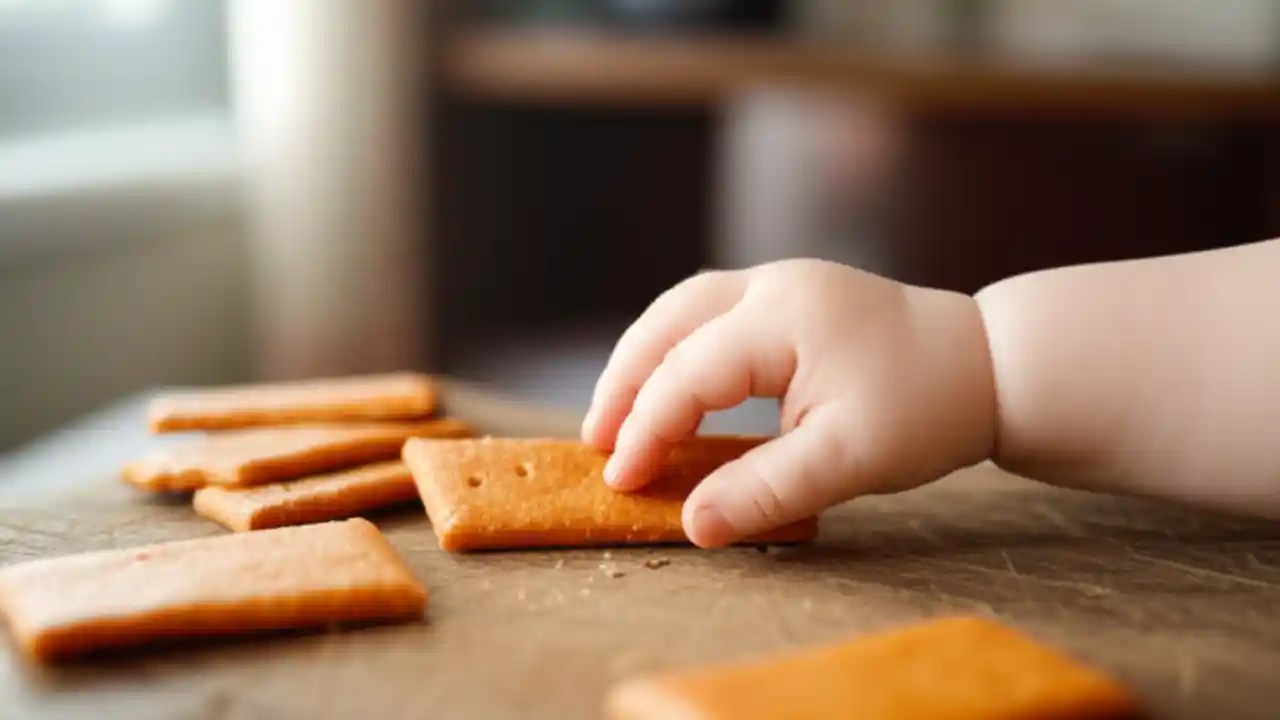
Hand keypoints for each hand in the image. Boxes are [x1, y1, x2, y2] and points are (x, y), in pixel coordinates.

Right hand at [582, 259, 995, 546]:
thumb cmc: (926, 408)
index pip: (688, 373)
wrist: (989, 365)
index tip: (621, 481)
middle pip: (668, 322)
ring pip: (684, 309)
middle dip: (625, 381)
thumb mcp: (847, 461)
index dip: (647, 429)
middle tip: (595, 441)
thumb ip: (765, 490)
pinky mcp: (790, 298)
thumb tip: (692, 525)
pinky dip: (677, 350)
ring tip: (616, 415)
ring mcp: (782, 283)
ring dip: (644, 359)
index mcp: (784, 316)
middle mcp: (773, 284)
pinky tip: (669, 385)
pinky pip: (711, 314)